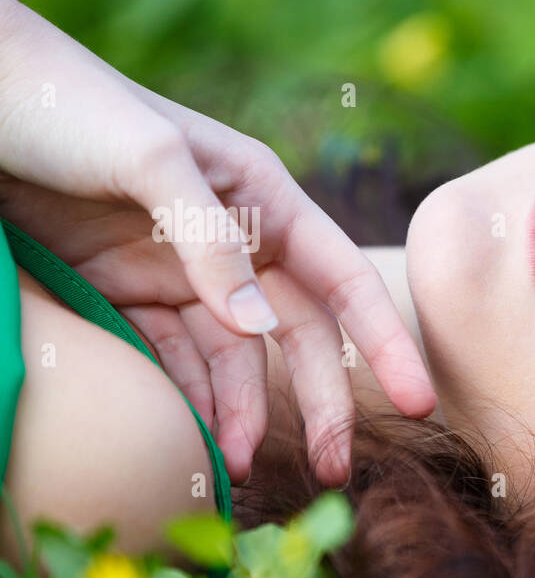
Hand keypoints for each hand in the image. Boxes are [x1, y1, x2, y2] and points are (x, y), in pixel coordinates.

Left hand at [0, 0, 436, 484]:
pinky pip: (173, 361)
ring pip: (237, 362)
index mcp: (264, 198)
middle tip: (332, 471)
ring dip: (244, 415)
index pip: (344, 282)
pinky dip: (190, 401)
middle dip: (322, 404)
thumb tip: (262, 328)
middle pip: (300, 337)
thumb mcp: (149, 160)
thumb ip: (210, 243)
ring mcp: (182, 273)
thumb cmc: (71, 106)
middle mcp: (236, 242)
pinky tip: (198, 440)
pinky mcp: (127, 294)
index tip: (419, 403)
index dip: (385, 344)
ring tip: (234, 469)